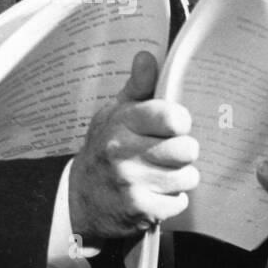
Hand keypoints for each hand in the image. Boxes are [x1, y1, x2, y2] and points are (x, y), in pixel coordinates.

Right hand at [69, 51, 198, 239]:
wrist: (79, 196)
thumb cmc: (106, 149)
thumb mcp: (115, 114)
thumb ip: (138, 87)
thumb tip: (147, 57)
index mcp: (123, 123)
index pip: (173, 117)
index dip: (180, 122)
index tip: (174, 126)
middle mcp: (124, 152)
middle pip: (188, 149)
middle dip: (183, 153)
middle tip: (167, 154)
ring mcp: (132, 183)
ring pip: (188, 176)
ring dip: (179, 178)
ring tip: (158, 174)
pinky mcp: (140, 210)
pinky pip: (180, 201)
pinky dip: (172, 200)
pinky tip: (154, 194)